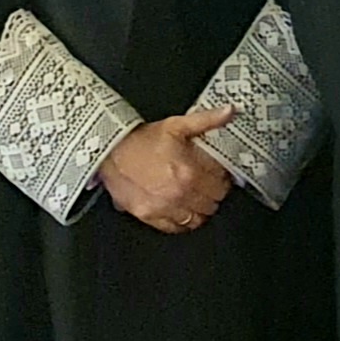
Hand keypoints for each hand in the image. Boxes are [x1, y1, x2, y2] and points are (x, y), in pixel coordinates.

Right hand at [98, 106, 235, 232]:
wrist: (110, 150)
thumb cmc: (141, 139)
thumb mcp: (176, 125)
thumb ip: (207, 120)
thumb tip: (229, 112)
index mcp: (189, 172)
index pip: (221, 187)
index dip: (222, 180)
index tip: (218, 176)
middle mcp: (178, 193)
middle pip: (212, 204)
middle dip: (212, 194)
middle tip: (207, 186)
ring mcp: (164, 207)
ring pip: (196, 219)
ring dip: (199, 209)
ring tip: (195, 198)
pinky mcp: (148, 215)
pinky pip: (175, 228)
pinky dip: (181, 221)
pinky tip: (181, 210)